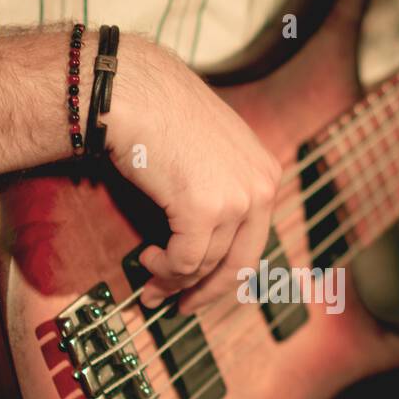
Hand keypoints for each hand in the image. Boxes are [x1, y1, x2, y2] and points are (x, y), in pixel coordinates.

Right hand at [100, 34, 279, 313]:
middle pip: (241, 263)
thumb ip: (218, 189)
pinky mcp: (205, 209)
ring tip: (149, 285)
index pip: (255, 241)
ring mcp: (237, 199)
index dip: (226, 274)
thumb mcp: (208, 152)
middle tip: (179, 307)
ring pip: (206, 266)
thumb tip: (204, 240)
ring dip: (174, 283)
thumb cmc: (159, 114)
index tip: (203, 289)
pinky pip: (185, 262)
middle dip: (208, 293)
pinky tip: (147, 260)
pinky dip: (164, 271)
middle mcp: (261, 187)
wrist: (132, 91)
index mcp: (265, 173)